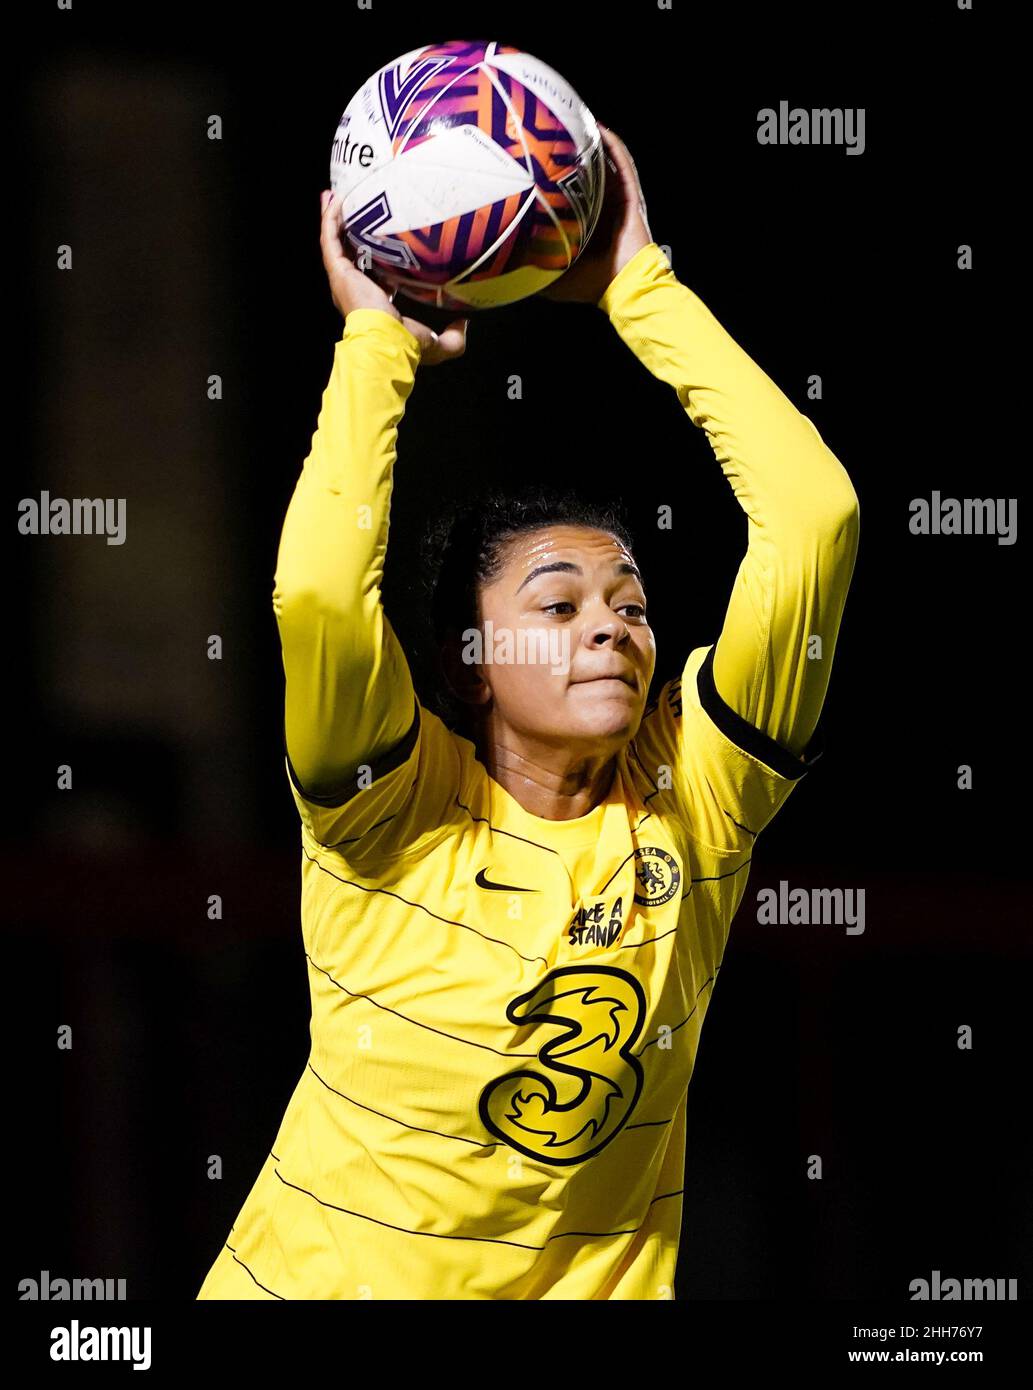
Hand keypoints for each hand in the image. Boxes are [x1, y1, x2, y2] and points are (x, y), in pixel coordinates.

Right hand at [319, 191, 468, 365]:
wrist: (388, 342)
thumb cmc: (408, 346)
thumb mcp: (438, 343)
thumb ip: (454, 336)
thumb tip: (464, 321)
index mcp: (376, 303)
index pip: (374, 274)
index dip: (377, 257)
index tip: (385, 240)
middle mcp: (356, 290)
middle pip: (351, 253)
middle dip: (349, 232)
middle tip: (353, 208)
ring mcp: (345, 280)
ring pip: (335, 243)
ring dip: (334, 220)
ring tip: (335, 196)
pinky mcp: (339, 272)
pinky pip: (330, 239)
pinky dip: (329, 219)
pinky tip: (333, 199)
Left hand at [541, 125, 652, 305]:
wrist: (623, 288)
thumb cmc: (592, 286)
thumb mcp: (553, 279)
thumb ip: (532, 272)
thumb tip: (503, 272)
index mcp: (587, 222)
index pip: (569, 193)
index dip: (555, 177)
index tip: (535, 163)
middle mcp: (603, 206)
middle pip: (586, 172)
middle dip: (572, 152)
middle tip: (551, 132)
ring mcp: (618, 199)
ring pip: (605, 162)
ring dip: (593, 142)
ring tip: (575, 118)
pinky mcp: (631, 196)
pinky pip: (622, 163)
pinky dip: (612, 145)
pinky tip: (598, 128)